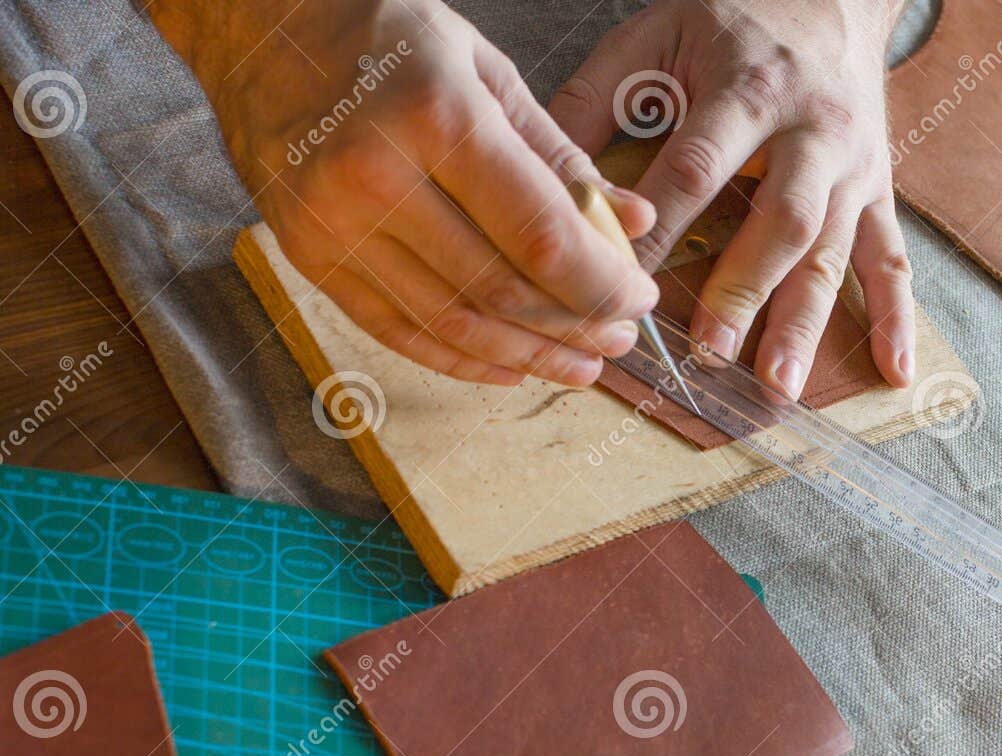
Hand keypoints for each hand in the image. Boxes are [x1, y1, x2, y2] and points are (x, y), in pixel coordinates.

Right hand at [149, 0, 658, 386]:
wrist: (255, 24)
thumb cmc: (380, 33)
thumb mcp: (485, 70)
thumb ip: (561, 156)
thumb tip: (633, 224)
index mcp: (434, 117)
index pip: (541, 236)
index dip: (602, 283)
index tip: (638, 299)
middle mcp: (374, 176)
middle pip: (500, 290)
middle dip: (574, 327)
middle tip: (618, 339)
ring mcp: (332, 223)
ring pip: (452, 324)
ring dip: (527, 356)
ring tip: (578, 365)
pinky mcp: (308, 255)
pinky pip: (396, 330)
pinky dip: (460, 359)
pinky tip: (510, 366)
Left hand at [551, 0, 914, 396]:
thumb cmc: (736, 19)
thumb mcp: (660, 32)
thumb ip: (597, 97)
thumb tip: (545, 175)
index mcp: (750, 88)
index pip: (699, 166)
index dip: (662, 225)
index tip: (623, 279)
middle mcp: (812, 131)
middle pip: (782, 219)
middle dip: (745, 288)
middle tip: (709, 347)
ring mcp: (852, 167)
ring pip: (832, 251)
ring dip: (805, 322)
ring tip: (778, 383)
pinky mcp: (877, 191)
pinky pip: (891, 257)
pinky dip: (896, 317)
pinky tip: (893, 370)